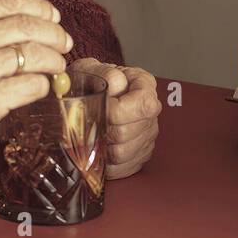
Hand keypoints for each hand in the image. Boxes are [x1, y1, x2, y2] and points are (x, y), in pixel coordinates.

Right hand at [0, 0, 73, 165]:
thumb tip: (29, 20)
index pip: (11, 1)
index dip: (40, 7)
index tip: (53, 17)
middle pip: (29, 26)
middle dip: (55, 35)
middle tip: (64, 44)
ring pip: (35, 54)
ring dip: (54, 61)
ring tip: (56, 67)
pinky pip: (32, 86)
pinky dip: (43, 86)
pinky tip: (39, 88)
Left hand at [71, 58, 160, 178]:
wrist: (87, 92)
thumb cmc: (90, 81)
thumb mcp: (91, 69)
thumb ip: (103, 74)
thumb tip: (116, 85)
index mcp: (144, 85)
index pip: (143, 105)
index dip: (118, 111)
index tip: (99, 107)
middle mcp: (151, 111)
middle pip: (127, 133)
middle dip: (102, 130)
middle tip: (87, 122)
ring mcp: (147, 134)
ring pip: (122, 153)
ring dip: (101, 147)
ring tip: (90, 135)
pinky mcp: (139, 154)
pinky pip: (122, 168)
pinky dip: (105, 163)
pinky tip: (96, 149)